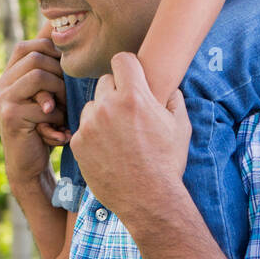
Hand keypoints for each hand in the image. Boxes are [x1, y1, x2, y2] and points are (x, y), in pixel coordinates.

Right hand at [0, 19, 68, 186]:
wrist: (30, 167)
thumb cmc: (45, 128)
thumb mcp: (49, 97)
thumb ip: (51, 74)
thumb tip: (61, 37)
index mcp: (8, 76)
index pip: (27, 46)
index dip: (51, 51)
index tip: (66, 72)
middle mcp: (1, 85)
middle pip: (35, 57)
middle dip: (59, 74)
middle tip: (67, 98)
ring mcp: (3, 99)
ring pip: (39, 75)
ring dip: (60, 93)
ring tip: (63, 112)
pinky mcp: (10, 116)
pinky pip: (44, 105)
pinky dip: (58, 119)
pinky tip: (58, 133)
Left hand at [70, 51, 191, 219]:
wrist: (148, 199)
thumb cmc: (167, 162)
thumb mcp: (180, 126)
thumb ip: (174, 99)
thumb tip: (169, 85)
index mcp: (134, 97)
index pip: (121, 59)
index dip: (128, 66)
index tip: (131, 75)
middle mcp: (108, 106)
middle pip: (105, 81)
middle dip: (116, 91)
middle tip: (128, 111)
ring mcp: (90, 125)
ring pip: (92, 104)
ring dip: (102, 112)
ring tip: (118, 134)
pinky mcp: (79, 143)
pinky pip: (83, 127)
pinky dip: (93, 134)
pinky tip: (108, 149)